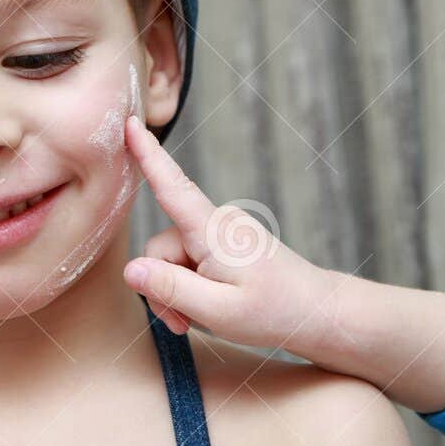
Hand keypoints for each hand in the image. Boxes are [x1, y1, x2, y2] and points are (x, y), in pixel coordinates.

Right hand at [122, 115, 336, 353]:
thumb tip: (130, 270)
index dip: (147, 155)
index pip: (172, 186)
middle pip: (159, 250)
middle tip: (183, 323)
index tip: (131, 122)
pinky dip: (190, 288)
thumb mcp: (218, 311)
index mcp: (214, 231)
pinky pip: (188, 262)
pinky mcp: (222, 244)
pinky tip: (209, 306)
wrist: (314, 311)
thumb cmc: (273, 311)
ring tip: (199, 319)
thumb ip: (171, 289)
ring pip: (171, 261)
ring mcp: (219, 232)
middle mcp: (215, 223)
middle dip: (162, 288)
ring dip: (176, 293)